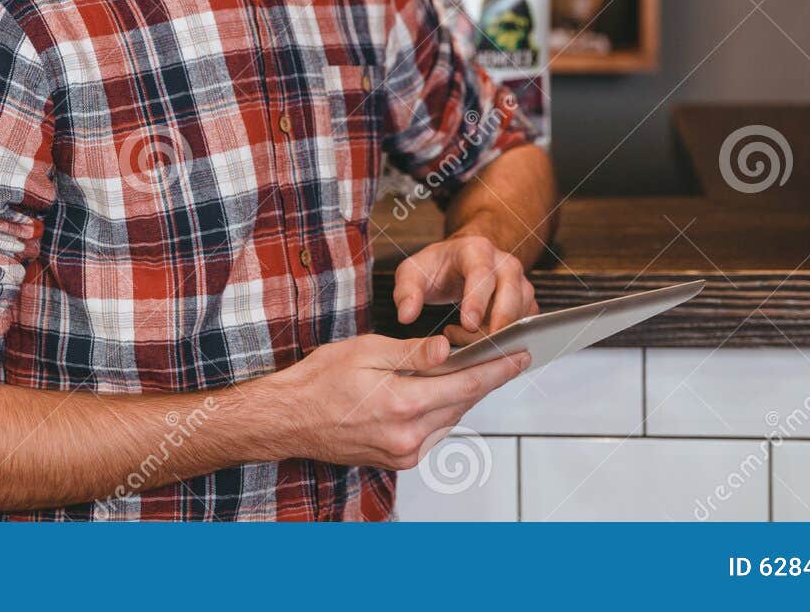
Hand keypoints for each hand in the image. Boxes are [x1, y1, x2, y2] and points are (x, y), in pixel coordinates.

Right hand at [272, 333, 529, 469]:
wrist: (288, 419)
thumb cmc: (319, 381)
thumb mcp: (366, 351)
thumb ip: (412, 353)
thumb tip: (449, 350)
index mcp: (403, 403)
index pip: (466, 385)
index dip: (498, 369)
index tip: (521, 356)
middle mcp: (408, 436)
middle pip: (463, 403)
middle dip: (483, 379)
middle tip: (502, 356)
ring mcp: (404, 453)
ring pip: (449, 418)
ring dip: (460, 395)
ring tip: (467, 369)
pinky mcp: (398, 460)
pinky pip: (432, 431)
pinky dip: (439, 410)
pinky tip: (434, 392)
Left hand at [393, 234, 539, 346]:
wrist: (458, 261)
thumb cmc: (436, 267)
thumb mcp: (412, 273)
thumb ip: (406, 292)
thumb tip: (406, 316)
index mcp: (476, 250)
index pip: (482, 274)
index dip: (477, 300)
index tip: (468, 324)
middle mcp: (504, 263)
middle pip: (513, 292)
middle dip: (498, 322)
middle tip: (477, 346)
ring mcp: (519, 282)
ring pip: (521, 311)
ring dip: (496, 332)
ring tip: (461, 335)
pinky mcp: (524, 301)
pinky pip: (525, 324)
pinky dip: (507, 338)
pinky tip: (477, 339)